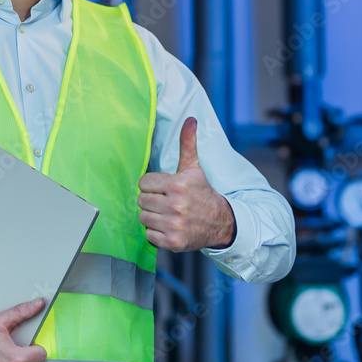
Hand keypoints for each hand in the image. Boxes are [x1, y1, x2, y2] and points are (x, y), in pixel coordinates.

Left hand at [138, 117, 235, 251]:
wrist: (220, 222)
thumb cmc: (202, 192)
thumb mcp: (193, 167)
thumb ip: (187, 143)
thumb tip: (190, 119)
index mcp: (177, 184)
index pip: (143, 183)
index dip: (152, 185)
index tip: (164, 188)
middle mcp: (175, 205)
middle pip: (141, 200)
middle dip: (152, 200)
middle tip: (166, 202)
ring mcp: (174, 225)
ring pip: (143, 217)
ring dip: (153, 216)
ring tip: (167, 214)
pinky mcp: (173, 242)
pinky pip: (148, 235)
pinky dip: (156, 233)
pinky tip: (168, 226)